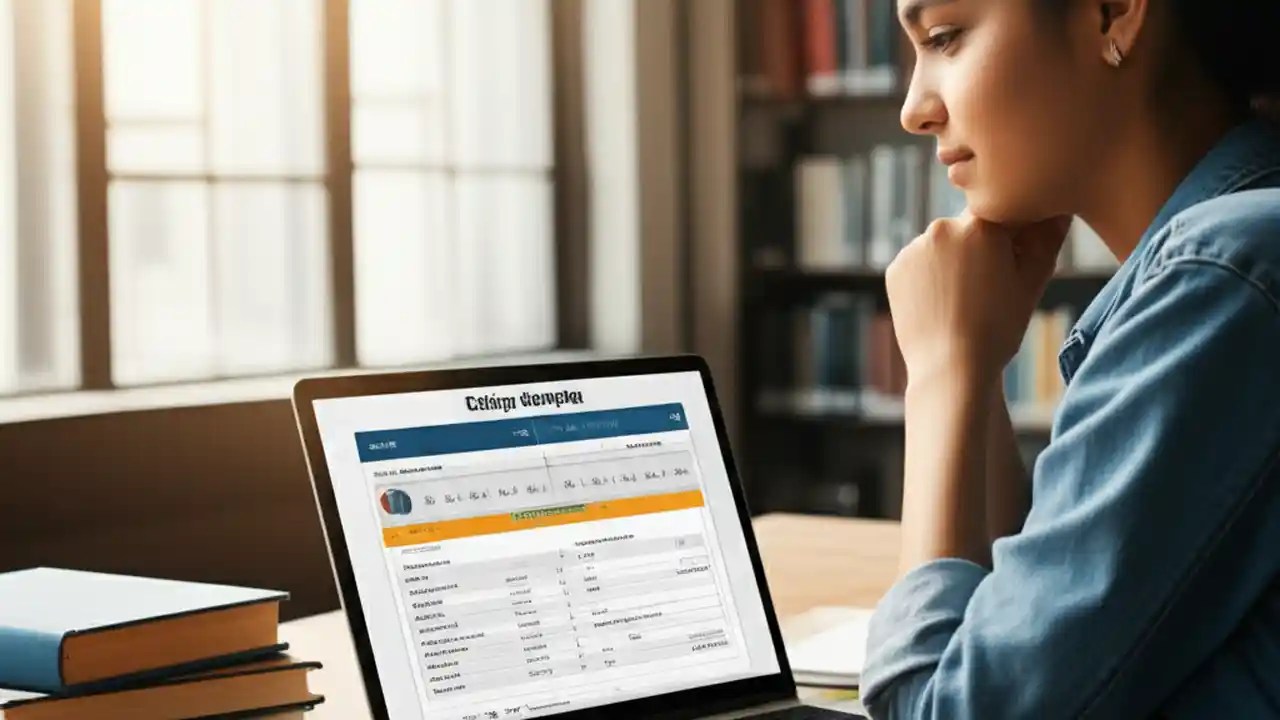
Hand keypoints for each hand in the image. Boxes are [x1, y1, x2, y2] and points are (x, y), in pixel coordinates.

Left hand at [885, 212, 1071, 386]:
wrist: (952, 368)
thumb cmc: (999, 327)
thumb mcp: (1032, 282)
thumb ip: (1047, 239)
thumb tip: (1060, 211)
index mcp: (980, 225)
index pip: (1001, 215)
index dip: (1010, 239)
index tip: (1012, 264)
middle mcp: (942, 228)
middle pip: (967, 229)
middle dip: (978, 249)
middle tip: (987, 287)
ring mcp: (914, 249)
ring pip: (941, 246)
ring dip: (952, 261)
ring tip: (963, 300)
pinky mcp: (895, 269)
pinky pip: (918, 265)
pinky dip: (929, 278)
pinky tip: (942, 304)